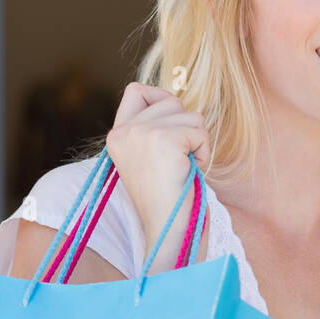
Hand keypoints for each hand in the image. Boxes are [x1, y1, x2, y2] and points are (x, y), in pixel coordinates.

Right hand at [106, 82, 211, 263]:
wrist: (168, 228)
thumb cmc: (168, 196)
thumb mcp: (150, 155)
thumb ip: (153, 127)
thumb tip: (172, 99)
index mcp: (116, 135)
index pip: (137, 90)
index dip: (160, 103)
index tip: (168, 134)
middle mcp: (122, 131)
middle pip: (171, 100)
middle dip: (185, 129)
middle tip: (177, 162)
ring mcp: (140, 134)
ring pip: (190, 115)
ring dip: (197, 142)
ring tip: (183, 168)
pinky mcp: (163, 140)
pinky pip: (200, 132)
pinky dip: (204, 152)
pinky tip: (190, 172)